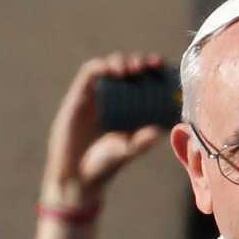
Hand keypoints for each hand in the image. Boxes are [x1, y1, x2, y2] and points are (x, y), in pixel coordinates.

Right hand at [39, 53, 170, 209]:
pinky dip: (101, 67)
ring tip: (129, 69)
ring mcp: (95, 96)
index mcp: (131, 108)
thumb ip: (141, 143)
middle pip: (128, 68)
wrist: (77, 177)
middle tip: (146, 66)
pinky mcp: (78, 96)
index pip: (145, 80)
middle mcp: (114, 99)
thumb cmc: (104, 166)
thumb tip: (157, 131)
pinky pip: (89, 73)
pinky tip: (111, 72)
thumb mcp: (126, 152)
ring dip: (121, 61)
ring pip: (109, 66)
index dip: (153, 69)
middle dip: (139, 61)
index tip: (161, 66)